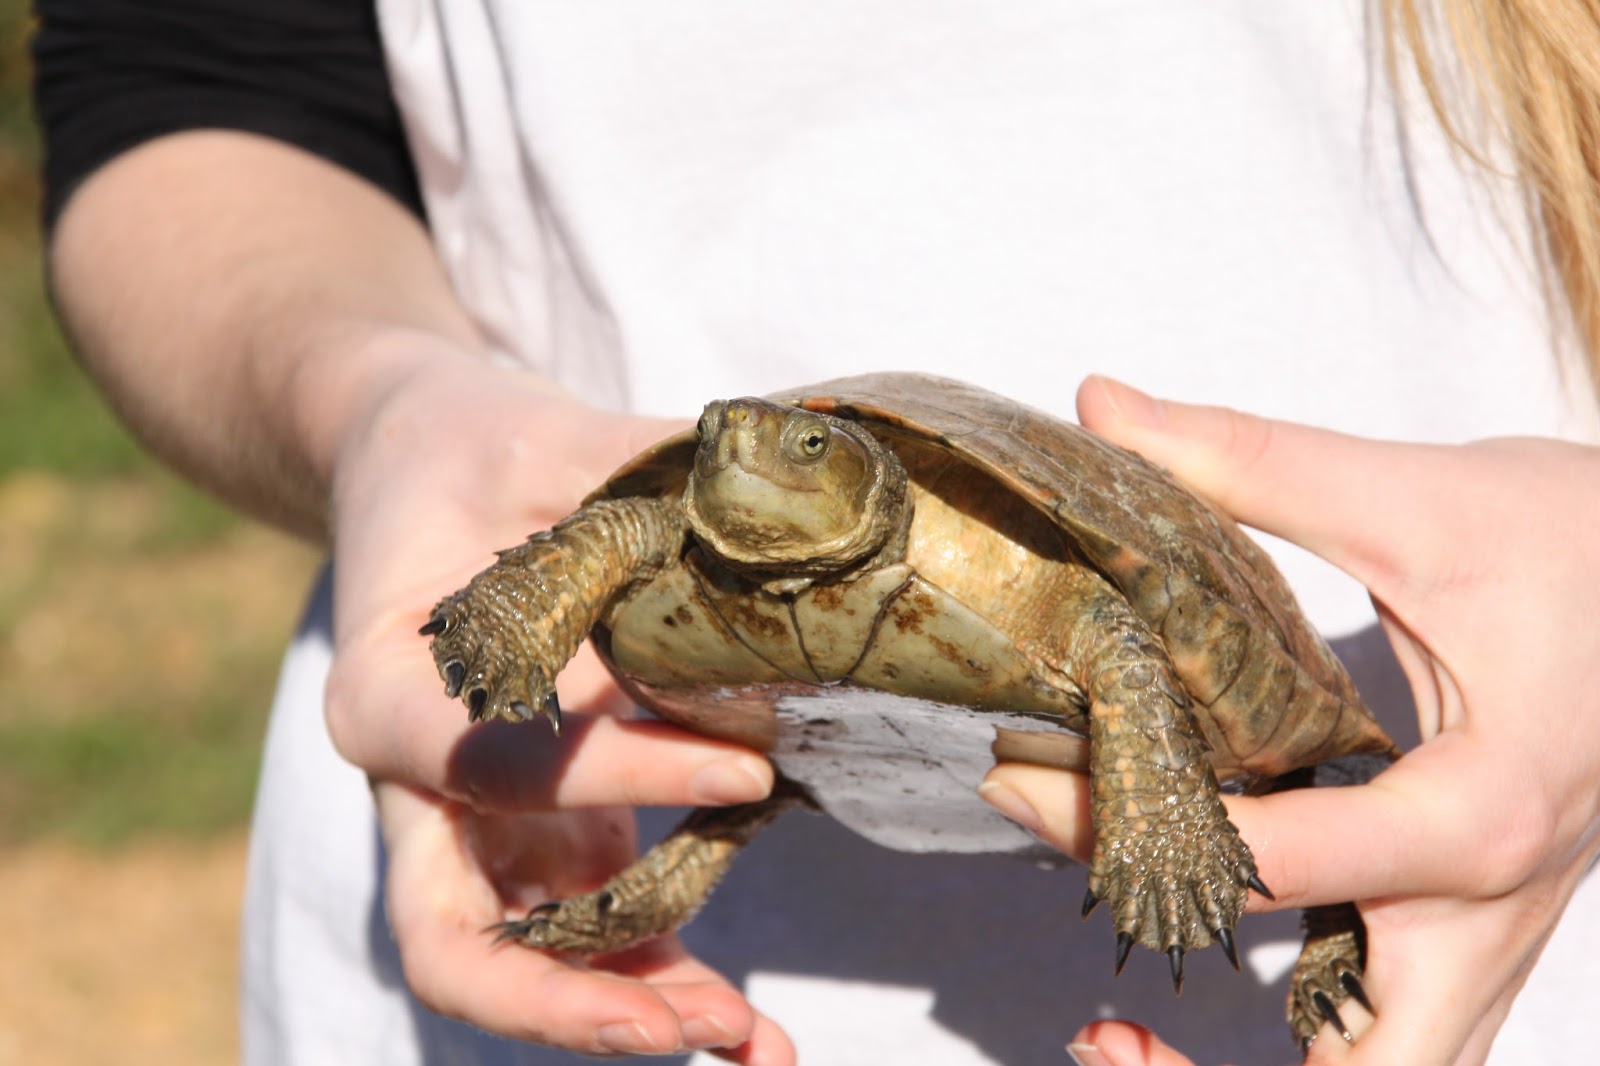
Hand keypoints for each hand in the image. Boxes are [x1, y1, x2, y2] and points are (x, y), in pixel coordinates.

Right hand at [321, 338, 792, 1061]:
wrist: (427, 467)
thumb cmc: (476, 449)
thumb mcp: (545, 437)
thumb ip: (641, 466)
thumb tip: (802, 471)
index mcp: (386, 685)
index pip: (486, 761)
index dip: (611, 775)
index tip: (746, 766)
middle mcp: (413, 782)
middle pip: (452, 938)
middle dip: (568, 995)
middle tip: (697, 1021)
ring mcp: (473, 821)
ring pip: (515, 960)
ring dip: (621, 1008)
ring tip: (751, 1042)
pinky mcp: (536, 827)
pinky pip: (578, 924)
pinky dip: (649, 972)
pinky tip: (743, 1015)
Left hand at [984, 376, 1599, 1065]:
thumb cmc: (1594, 546)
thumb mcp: (1422, 500)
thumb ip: (1253, 462)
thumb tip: (1107, 409)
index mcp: (1479, 814)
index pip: (1267, 867)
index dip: (1118, 829)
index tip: (1026, 788)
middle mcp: (1488, 907)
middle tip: (1099, 1023)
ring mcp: (1491, 934)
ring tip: (1131, 1037)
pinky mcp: (1478, 925)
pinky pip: (1400, 1034)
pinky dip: (1315, 1043)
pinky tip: (1216, 963)